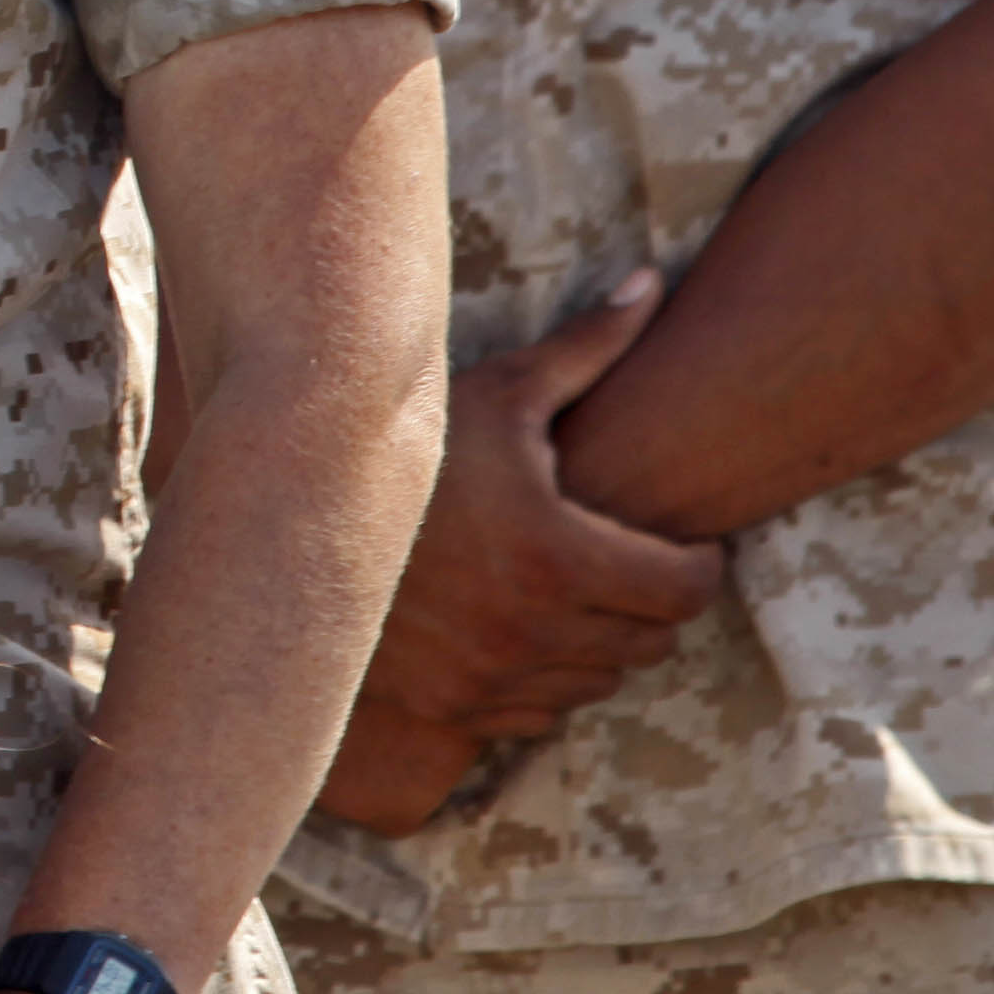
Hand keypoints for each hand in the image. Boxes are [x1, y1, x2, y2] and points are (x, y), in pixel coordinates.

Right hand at [313, 273, 725, 836]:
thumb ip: (587, 347)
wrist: (293, 522)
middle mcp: (532, 632)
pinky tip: (522, 623)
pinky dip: (548, 677)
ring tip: (576, 588)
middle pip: (652, 641)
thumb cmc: (412, 449)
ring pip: (601, 680)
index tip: (687, 543)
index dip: (699, 565)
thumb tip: (653, 282)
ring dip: (604, 641)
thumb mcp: (497, 392)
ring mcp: (492, 680)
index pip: (684, 591)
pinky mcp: (457, 709)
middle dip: (654, 602)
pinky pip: (543, 711)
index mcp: (557, 557)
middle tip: (632, 560)